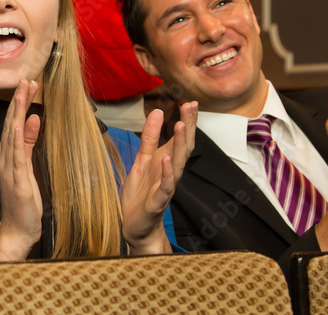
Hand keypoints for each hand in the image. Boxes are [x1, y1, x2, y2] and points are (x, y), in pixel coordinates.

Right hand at [0, 80, 41, 262]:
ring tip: (22, 93)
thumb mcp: (29, 167)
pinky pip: (15, 156)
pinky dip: (15, 139)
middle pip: (10, 123)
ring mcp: (9, 168)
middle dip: (18, 101)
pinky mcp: (16, 180)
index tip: (28, 84)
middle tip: (26, 79)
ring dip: (16, 113)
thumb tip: (33, 119)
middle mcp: (6, 158)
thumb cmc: (24, 202)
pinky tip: (17, 125)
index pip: (14, 123)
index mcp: (10, 155)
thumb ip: (29, 143)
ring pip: (11, 135)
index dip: (20, 103)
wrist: (17, 230)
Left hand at [120, 101, 196, 254]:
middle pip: (183, 147)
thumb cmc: (141, 192)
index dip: (187, 121)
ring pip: (178, 164)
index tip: (191, 102)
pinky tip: (167, 159)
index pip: (180, 138)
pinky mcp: (157, 201)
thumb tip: (157, 112)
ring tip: (181, 125)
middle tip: (191, 107)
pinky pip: (165, 186)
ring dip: (180, 145)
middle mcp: (171, 172)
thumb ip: (149, 138)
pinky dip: (168, 172)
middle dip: (188, 127)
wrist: (136, 225)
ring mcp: (166, 186)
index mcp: (167, 160)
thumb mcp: (142, 159)